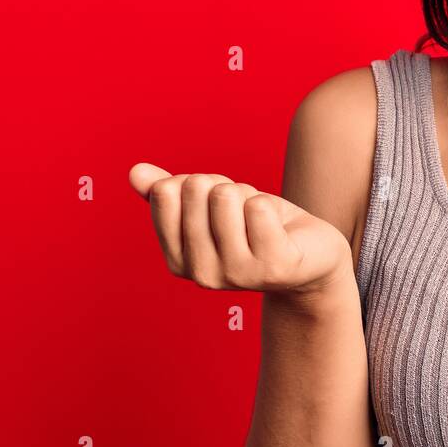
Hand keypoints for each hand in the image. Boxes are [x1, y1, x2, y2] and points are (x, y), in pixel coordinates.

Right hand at [128, 162, 352, 297]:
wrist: (312, 259)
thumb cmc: (259, 228)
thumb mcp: (212, 208)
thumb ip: (172, 193)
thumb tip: (135, 172)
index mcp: (178, 260)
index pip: (167, 192)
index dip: (199, 185)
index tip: (219, 205)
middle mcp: (201, 274)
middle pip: (198, 189)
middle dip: (228, 189)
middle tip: (247, 215)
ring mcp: (237, 274)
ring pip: (227, 195)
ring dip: (251, 197)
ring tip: (263, 222)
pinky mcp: (273, 267)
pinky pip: (260, 208)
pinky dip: (272, 207)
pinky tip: (280, 231)